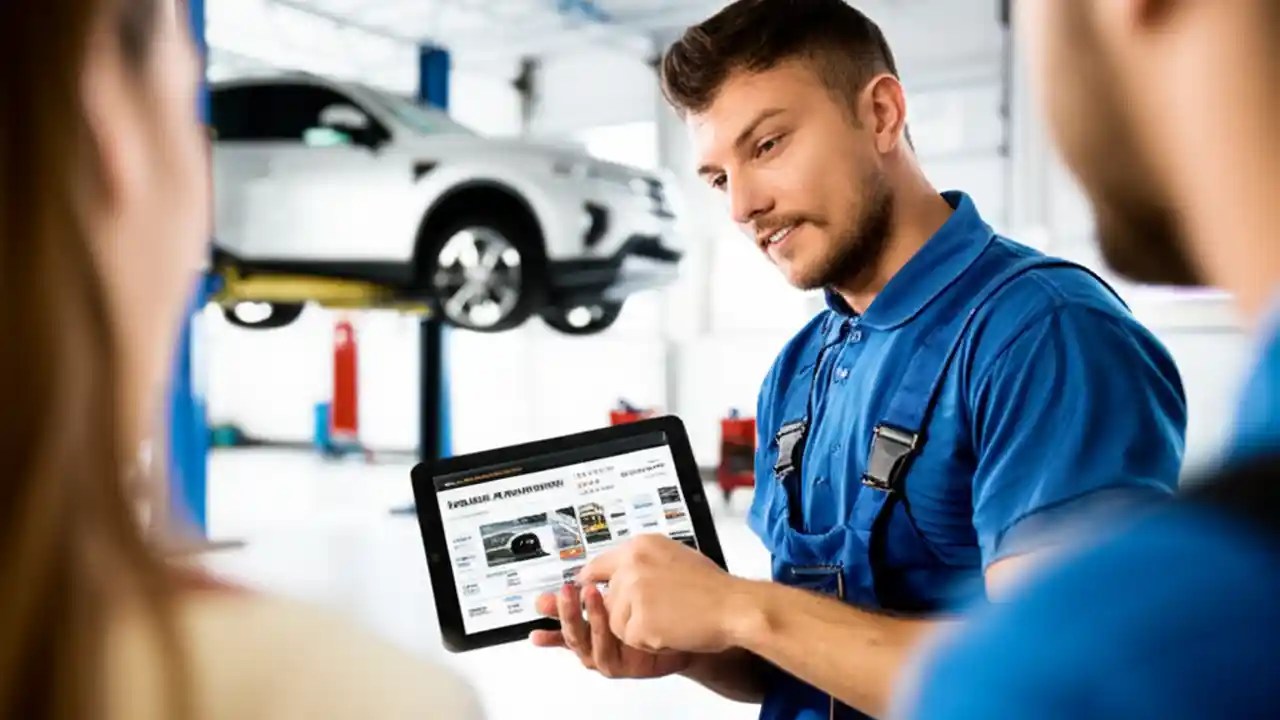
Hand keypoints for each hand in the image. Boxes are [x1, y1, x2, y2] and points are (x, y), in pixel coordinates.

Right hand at [531, 582, 693, 678]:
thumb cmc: (669, 605)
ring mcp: (610, 653)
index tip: (541, 600)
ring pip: (583, 643)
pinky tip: (601, 620)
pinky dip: (600, 636)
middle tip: (562, 591)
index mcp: (598, 618)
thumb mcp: (635, 580)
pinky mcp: (623, 666)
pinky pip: (604, 655)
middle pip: (570, 629)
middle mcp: (600, 638)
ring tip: (586, 595)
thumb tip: (585, 567)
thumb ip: (607, 575)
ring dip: (581, 619)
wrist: (699, 625)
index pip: (567, 613)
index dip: (552, 608)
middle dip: (564, 610)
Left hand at [578, 534, 745, 654]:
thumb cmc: (714, 588)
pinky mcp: (637, 621)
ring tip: (671, 619)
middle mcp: (631, 565)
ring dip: (640, 629)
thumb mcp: (674, 557)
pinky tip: (672, 630)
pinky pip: (631, 640)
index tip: (582, 589)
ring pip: (617, 623)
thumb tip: (619, 574)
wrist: (734, 607)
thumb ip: (643, 563)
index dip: (590, 580)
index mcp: (640, 546)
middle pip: (609, 600)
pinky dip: (650, 642)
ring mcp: (632, 593)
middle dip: (628, 612)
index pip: (599, 564)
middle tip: (662, 612)